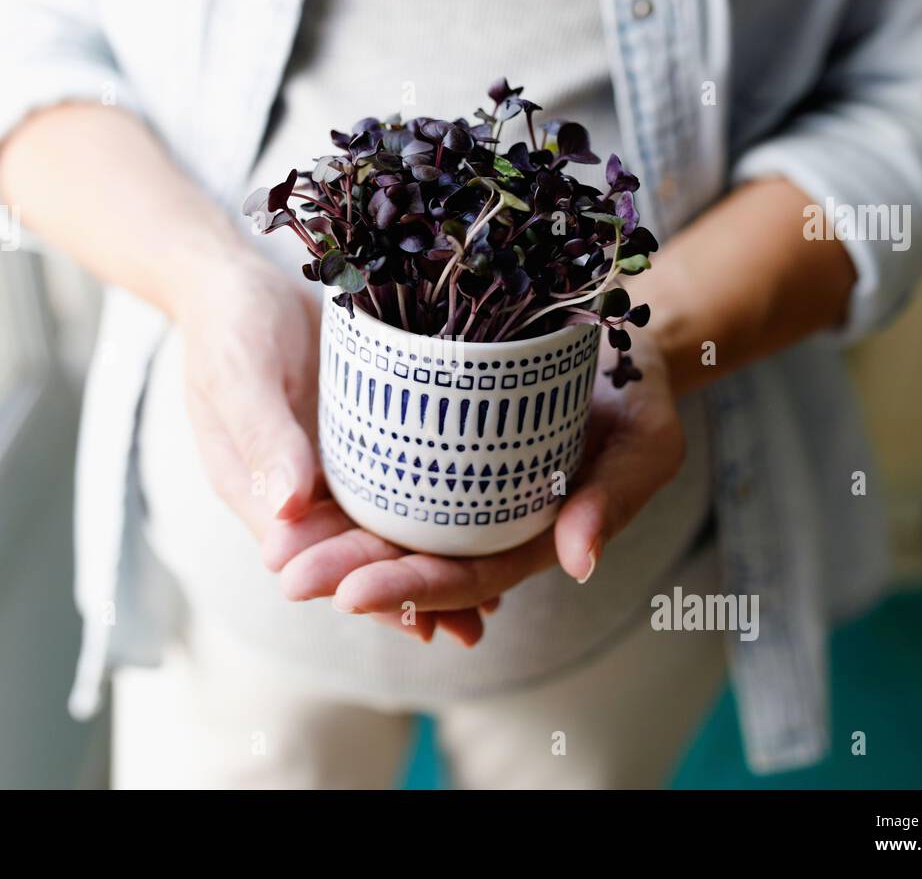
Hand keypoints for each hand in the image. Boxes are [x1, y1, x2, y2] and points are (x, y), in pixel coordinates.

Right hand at [175, 252, 493, 644]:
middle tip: (469, 628)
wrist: (243, 281)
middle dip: (409, 594)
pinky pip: (405, 482)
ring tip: (490, 607)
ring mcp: (338, 469)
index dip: (360, 586)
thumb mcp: (239, 376)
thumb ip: (264, 437)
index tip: (409, 617)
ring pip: (386, 529)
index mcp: (261, 494)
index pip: (312, 557)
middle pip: (359, 555)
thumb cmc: (228, 327)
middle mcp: (302, 495)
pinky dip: (438, 510)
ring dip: (430, 566)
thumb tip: (286, 508)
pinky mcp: (370, 437)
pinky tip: (486, 531)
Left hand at [275, 325, 686, 629]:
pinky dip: (340, 480)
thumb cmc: (641, 391)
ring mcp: (452, 474)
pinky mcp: (430, 428)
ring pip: (384, 514)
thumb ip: (616, 498)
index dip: (412, 590)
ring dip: (331, 537)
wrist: (614, 327)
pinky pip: (381, 459)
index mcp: (529, 533)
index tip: (355, 593)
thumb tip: (578, 561)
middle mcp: (481, 513)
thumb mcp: (647, 441)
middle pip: (411, 552)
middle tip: (289, 578)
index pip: (466, 573)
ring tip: (274, 548)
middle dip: (348, 571)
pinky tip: (293, 487)